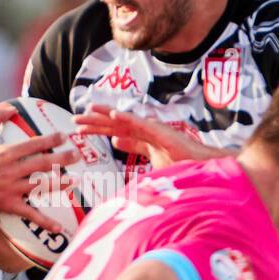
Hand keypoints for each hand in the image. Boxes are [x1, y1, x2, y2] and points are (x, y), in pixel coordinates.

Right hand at [0, 102, 76, 232]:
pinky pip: (29, 214)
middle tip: (77, 155)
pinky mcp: (8, 205)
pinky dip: (44, 222)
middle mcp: (10, 171)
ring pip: (39, 186)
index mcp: (5, 153)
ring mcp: (10, 189)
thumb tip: (11, 106)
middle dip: (62, 159)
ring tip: (76, 180)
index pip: (32, 145)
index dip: (50, 140)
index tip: (64, 136)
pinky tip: (59, 227)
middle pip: (41, 164)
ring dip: (59, 184)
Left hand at [74, 105, 228, 169]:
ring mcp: (154, 130)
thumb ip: (134, 148)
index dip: (97, 130)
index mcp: (142, 137)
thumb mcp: (151, 157)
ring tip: (88, 111)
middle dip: (95, 122)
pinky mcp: (163, 132)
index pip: (115, 132)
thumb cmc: (182, 164)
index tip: (79, 130)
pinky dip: (127, 118)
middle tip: (75, 120)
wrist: (203, 169)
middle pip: (116, 124)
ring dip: (106, 116)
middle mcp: (146, 130)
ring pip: (126, 121)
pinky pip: (142, 124)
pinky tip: (113, 115)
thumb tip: (115, 142)